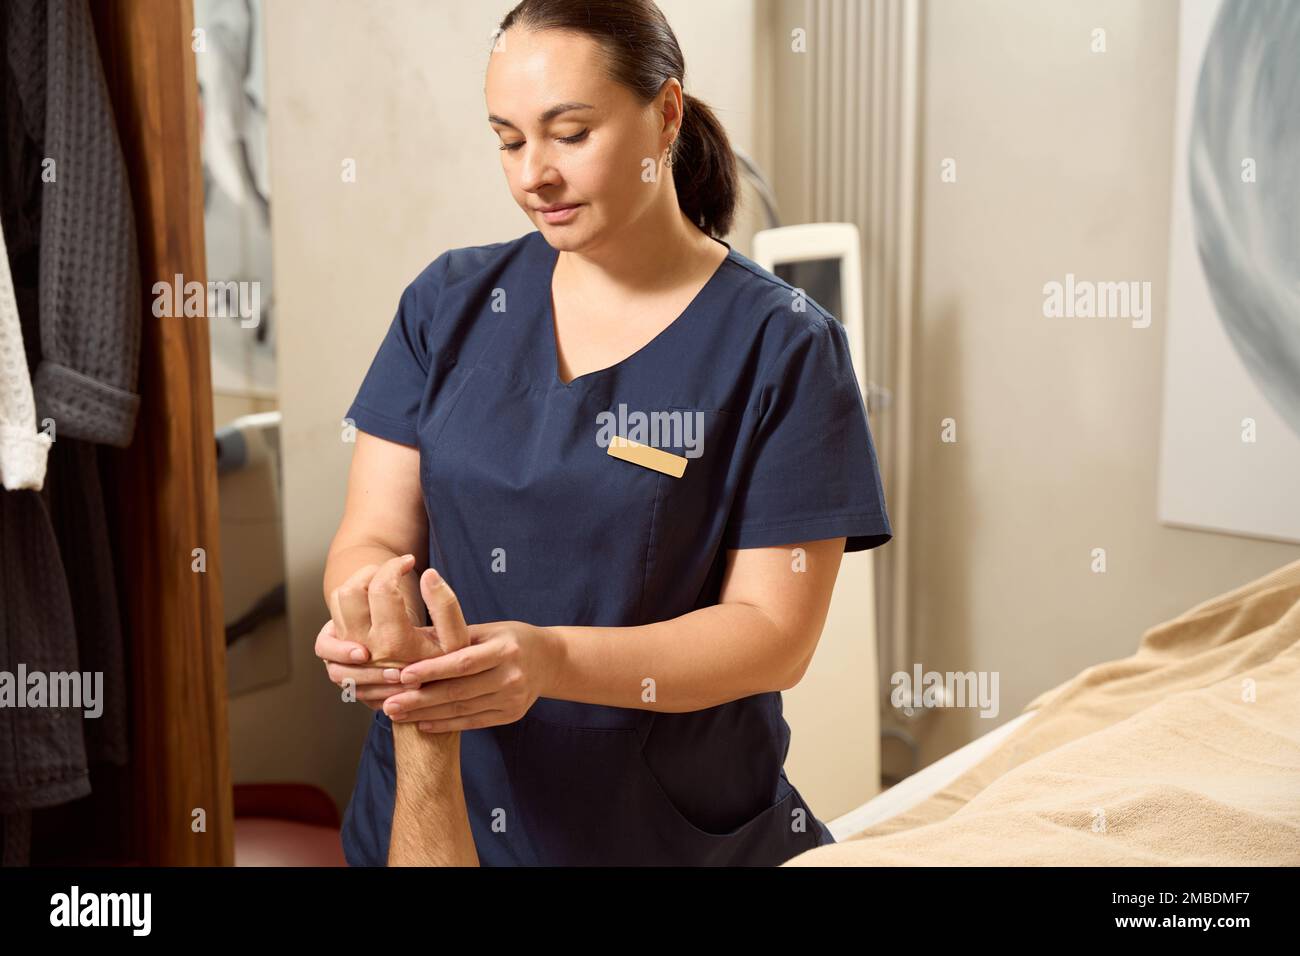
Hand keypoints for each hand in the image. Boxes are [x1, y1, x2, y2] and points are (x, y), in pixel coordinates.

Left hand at [318, 555, 470, 709]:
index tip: (408, 563)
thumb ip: (445, 605)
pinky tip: (364, 613)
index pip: (383, 586)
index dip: (395, 566)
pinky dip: (341, 616)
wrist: (418, 709)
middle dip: (372, 572)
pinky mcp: (340, 665)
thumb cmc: (440, 674)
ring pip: (337, 606)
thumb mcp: (454, 642)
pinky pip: (326, 636)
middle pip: (352, 590)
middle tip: (390, 572)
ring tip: (378, 589)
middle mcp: (366, 647)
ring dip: (356, 588)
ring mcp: (348, 658)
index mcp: (395, 640)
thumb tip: (429, 574)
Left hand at [383, 620, 561, 732]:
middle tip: (388, 703)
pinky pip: (473, 723)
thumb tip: (411, 634)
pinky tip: (422, 723)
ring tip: (397, 714)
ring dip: (426, 714)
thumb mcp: (488, 629)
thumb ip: (454, 635)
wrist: (550, 661)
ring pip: (462, 710)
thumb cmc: (511, 639)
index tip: (403, 676)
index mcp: (505, 649)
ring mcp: (513, 699)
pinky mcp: (511, 715)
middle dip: (420, 699)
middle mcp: (511, 676)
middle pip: (459, 691)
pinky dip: (446, 724)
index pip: (463, 662)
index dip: (432, 670)